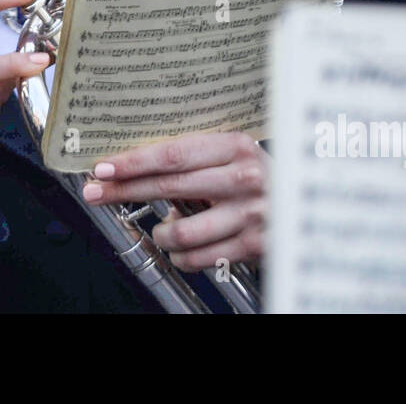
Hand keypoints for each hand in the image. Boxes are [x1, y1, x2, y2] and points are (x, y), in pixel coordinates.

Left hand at [82, 132, 267, 270]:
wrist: (307, 205)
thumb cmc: (262, 179)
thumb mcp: (235, 157)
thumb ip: (195, 159)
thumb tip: (135, 165)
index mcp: (236, 147)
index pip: (173, 154)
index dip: (134, 162)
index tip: (104, 167)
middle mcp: (244, 178)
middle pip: (169, 186)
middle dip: (125, 190)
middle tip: (98, 192)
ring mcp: (250, 213)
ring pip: (180, 231)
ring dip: (161, 234)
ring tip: (163, 230)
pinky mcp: (252, 245)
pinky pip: (196, 258)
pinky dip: (180, 256)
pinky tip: (184, 247)